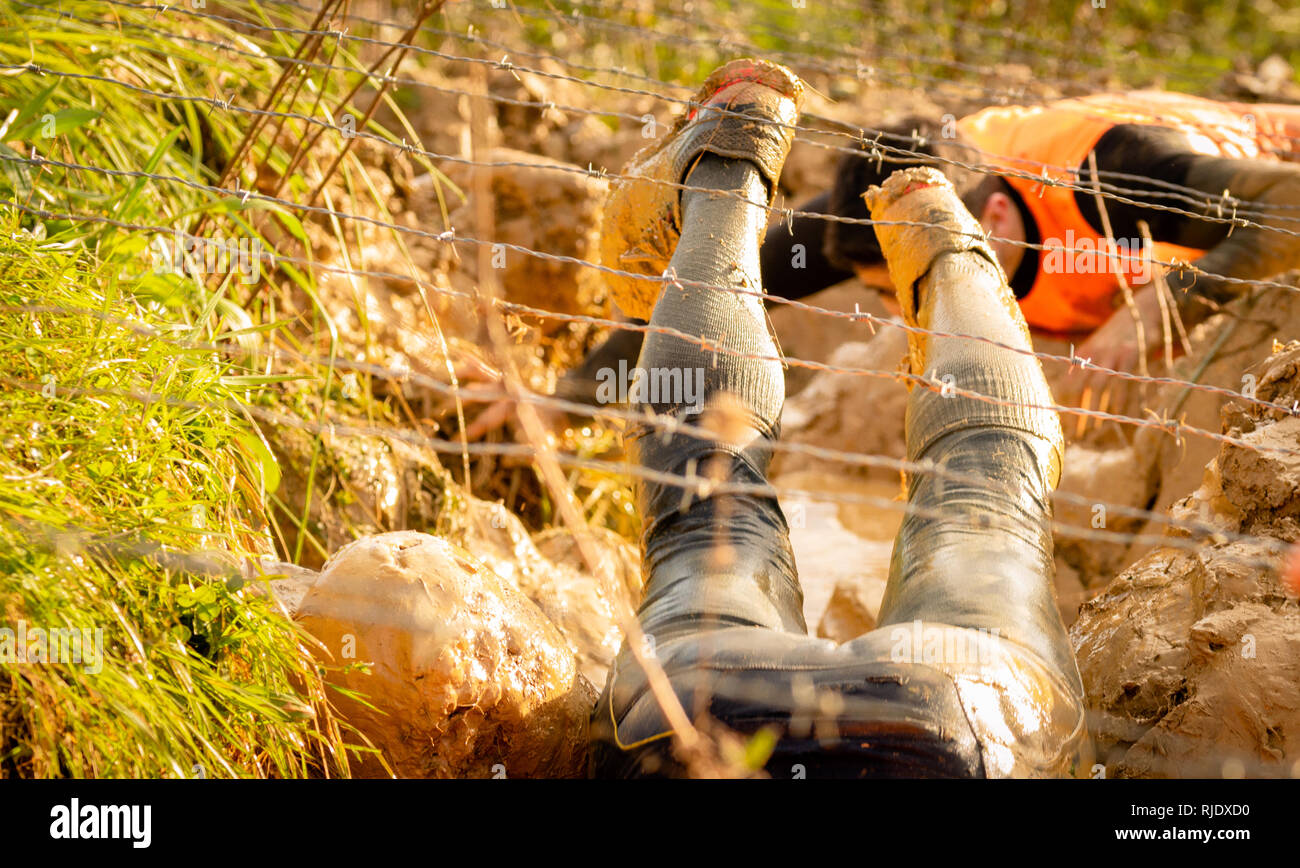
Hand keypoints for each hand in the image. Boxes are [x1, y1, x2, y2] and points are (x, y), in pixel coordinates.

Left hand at [1054, 285, 1166, 425]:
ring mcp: (1113, 354)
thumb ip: (1086, 363)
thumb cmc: (1120, 331)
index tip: (1061, 422)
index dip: (1064, 403)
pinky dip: (1120, 399)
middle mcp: (1094, 354)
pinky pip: (1124, 381)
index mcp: (1083, 353)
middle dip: (1076, 411)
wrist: (1143, 308)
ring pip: (1099, 386)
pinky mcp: (1132, 354)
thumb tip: (1070, 386)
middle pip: (1079, 388)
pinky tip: (1118, 413)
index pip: (1068, 382)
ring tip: (1093, 429)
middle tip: (1075, 434)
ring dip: (1095, 409)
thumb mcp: (1098, 344)